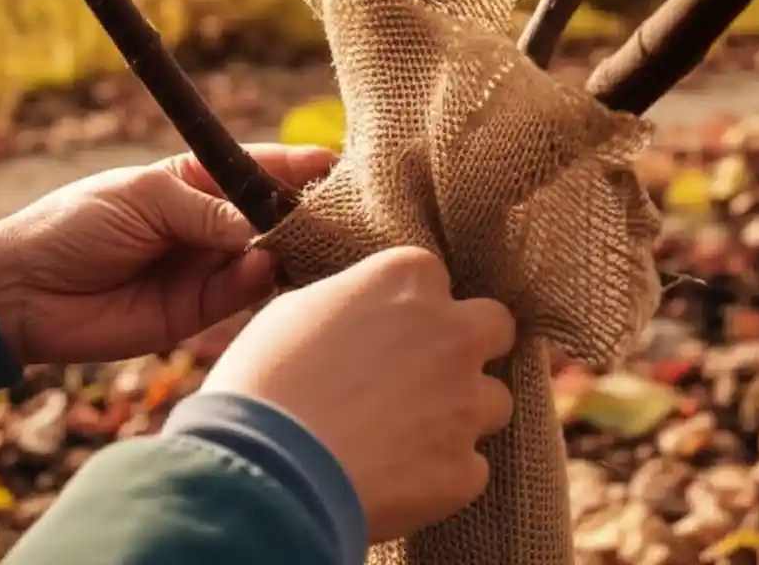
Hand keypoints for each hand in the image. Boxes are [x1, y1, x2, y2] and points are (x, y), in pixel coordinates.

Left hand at [0, 144, 335, 365]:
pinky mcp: (196, 313)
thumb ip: (208, 210)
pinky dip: (256, 281)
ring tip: (314, 241)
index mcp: (193, 182)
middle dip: (304, 213)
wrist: (25, 290)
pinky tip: (265, 267)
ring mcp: (205, 269)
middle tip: (341, 213)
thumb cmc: (76, 224)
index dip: (295, 167)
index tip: (336, 164)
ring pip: (265, 259)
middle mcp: (208, 225)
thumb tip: (265, 228)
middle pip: (271, 217)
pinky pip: (239, 295)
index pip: (256, 170)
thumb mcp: (145, 198)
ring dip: (289, 250)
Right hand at [199, 246, 515, 542]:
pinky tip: (395, 480)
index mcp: (407, 278)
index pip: (434, 279)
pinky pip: (471, 467)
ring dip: (461, 415)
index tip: (387, 331)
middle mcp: (452, 332)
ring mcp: (465, 403)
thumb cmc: (264, 382)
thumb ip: (350, 302)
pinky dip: (442, 474)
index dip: (412, 308)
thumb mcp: (294, 312)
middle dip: (469, 348)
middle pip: (495, 329)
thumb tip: (362, 315)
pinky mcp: (464, 469)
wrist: (264, 471)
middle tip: (426, 374)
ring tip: (403, 438)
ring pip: (494, 402)